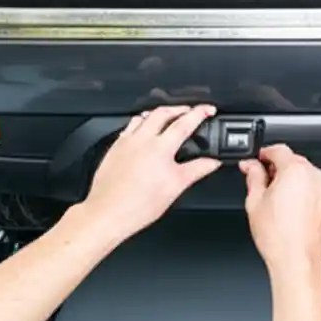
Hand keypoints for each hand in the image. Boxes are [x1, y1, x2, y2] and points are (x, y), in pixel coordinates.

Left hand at [81, 105, 221, 241]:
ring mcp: (126, 142)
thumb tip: (212, 162)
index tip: (208, 109)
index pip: (184, 122)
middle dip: (179, 108)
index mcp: (160, 148)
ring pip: (144, 116)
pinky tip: (142, 131)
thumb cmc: (138, 205)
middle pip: (163, 112)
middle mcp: (142, 139)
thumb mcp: (175, 187)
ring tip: (167, 117)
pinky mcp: (114, 148)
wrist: (108, 212)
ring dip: (158, 113)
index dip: (199, 113)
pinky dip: (140, 123)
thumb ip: (196, 170)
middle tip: (189, 110)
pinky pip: (129, 127)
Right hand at [240, 145, 320, 279]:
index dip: (265, 154)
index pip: (279, 150)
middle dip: (280, 170)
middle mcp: (315, 177)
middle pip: (295, 162)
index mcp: (295, 171)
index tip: (259, 161)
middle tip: (266, 184)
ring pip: (308, 177)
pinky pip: (318, 191)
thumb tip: (250, 166)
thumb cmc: (278, 237)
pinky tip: (295, 211)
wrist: (297, 262)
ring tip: (281, 203)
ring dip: (295, 182)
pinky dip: (308, 195)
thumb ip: (253, 176)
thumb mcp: (255, 202)